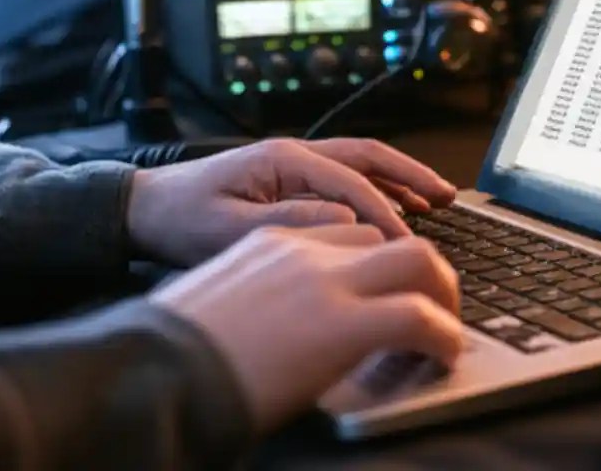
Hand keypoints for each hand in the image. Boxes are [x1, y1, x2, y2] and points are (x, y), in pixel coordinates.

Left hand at [126, 138, 456, 265]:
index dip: (384, 211)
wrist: (143, 211)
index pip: (351, 183)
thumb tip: (345, 220)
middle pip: (368, 156)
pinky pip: (345, 177)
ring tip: (436, 198)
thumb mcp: (230, 229)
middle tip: (448, 196)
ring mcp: (293, 164)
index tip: (406, 242)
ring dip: (400, 178)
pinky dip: (377, 187)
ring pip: (361, 163)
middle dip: (411, 174)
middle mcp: (293, 154)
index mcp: (282, 159)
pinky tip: (395, 207)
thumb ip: (290, 222)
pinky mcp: (290, 179)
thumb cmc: (180, 221)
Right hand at [150, 224, 462, 431]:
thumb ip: (268, 291)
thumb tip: (294, 319)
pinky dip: (441, 334)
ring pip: (417, 259)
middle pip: (390, 233)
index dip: (381, 256)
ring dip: (441, 292)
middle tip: (439, 303)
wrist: (153, 374)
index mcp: (273, 242)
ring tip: (447, 328)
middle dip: (426, 266)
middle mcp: (303, 250)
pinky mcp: (342, 324)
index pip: (349, 227)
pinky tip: (442, 352)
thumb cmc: (177, 351)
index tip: (397, 282)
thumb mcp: (225, 300)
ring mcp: (325, 282)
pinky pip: (418, 315)